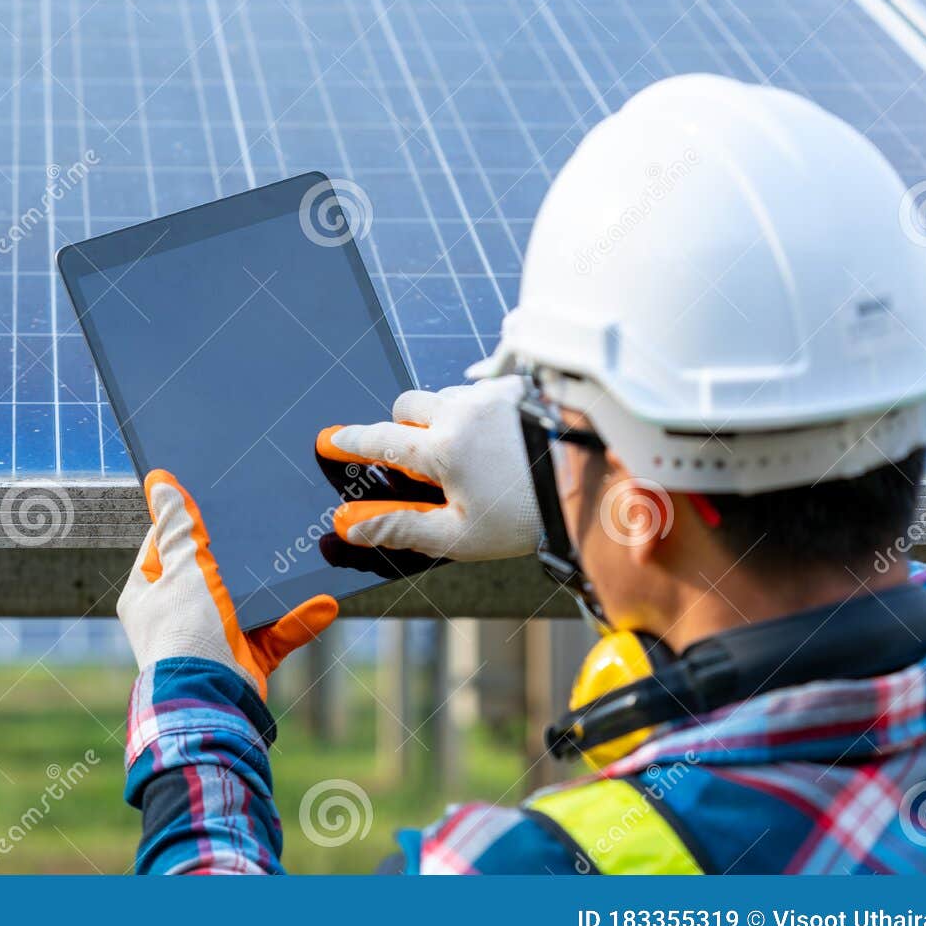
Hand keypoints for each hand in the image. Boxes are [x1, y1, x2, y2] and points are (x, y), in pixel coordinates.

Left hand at [118, 469, 338, 698]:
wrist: (213, 704)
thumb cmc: (184, 634)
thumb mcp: (183, 569)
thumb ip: (180, 528)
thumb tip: (159, 482)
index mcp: (148, 591)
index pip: (162, 544)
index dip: (184, 520)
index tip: (209, 494)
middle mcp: (176, 614)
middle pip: (207, 570)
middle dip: (236, 550)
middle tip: (261, 517)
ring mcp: (210, 637)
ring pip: (246, 600)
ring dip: (273, 586)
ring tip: (299, 555)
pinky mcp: (243, 658)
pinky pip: (273, 632)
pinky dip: (296, 620)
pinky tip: (323, 604)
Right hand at [316, 376, 541, 565]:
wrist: (594, 484)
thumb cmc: (526, 516)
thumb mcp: (457, 536)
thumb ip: (399, 528)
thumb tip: (349, 528)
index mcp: (439, 449)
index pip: (379, 439)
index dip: (350, 441)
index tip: (331, 440)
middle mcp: (460, 412)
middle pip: (408, 405)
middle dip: (403, 427)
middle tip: (421, 461)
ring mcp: (491, 395)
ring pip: (445, 397)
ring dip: (443, 418)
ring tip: (469, 454)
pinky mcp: (520, 389)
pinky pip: (482, 391)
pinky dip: (479, 410)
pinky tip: (499, 438)